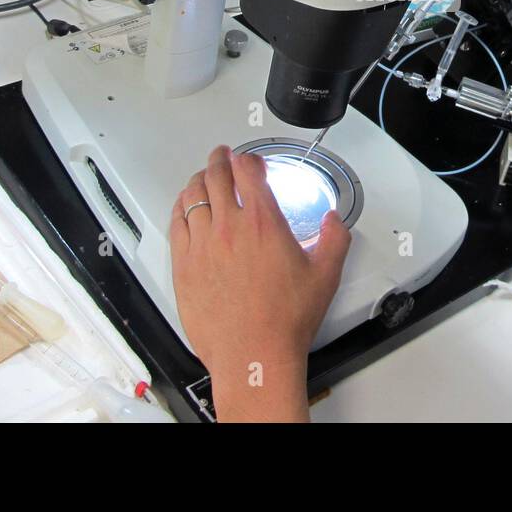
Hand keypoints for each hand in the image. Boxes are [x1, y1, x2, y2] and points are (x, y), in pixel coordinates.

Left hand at [169, 145, 351, 420]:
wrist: (253, 355)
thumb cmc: (285, 321)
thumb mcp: (326, 275)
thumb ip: (334, 240)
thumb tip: (335, 222)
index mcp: (264, 223)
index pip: (249, 171)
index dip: (249, 159)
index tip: (250, 161)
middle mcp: (230, 227)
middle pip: (216, 175)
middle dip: (220, 160)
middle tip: (222, 156)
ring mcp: (202, 244)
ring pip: (193, 195)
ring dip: (199, 179)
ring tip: (202, 177)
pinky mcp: (183, 265)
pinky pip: (176, 222)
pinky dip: (180, 207)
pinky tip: (184, 207)